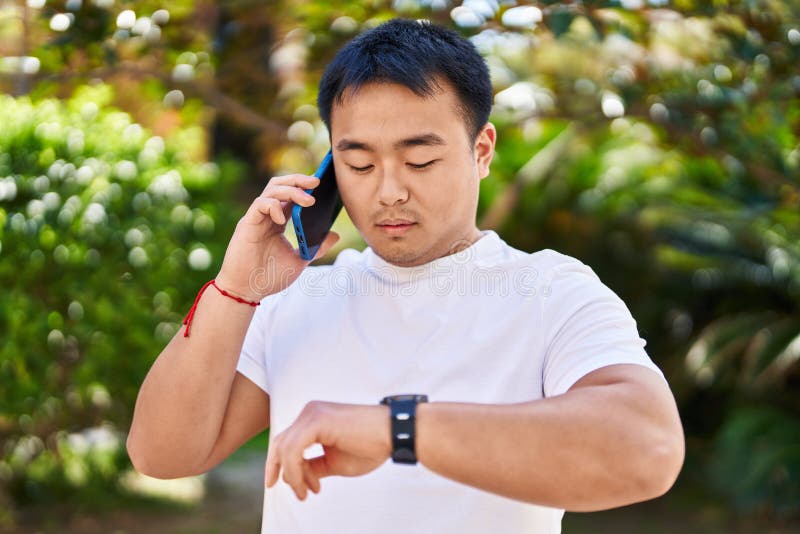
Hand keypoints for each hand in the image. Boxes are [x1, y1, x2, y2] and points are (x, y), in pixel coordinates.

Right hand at [215, 173, 339, 300]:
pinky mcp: (247, 224)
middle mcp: (267, 216)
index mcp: (278, 221)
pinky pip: (259, 204)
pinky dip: (273, 206)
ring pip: (271, 190)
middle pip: (280, 185)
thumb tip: (336, 234)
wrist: (248, 292)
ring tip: (308, 200)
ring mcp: (256, 218)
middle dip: (298, 180)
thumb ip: (316, 247)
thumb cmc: (270, 277)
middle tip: (317, 182)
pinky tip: (283, 220)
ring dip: (291, 190)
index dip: (305, 187)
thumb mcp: (300, 260)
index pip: (291, 195)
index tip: (322, 185)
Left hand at [265, 401, 391, 500]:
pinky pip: (293, 449)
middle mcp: (310, 412)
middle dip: (277, 470)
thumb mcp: (335, 462)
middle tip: (287, 491)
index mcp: (313, 419)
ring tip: (305, 493)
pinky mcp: (317, 420)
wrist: (393, 434)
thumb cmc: (369, 447)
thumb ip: (314, 466)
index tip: (301, 490)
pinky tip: (308, 484)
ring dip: (292, 476)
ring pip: (285, 448)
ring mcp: (312, 414)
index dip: (286, 469)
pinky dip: (295, 470)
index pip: (287, 443)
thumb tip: (297, 476)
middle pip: (280, 443)